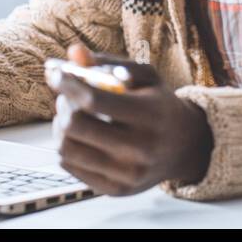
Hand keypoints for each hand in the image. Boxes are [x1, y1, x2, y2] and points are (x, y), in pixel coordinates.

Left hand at [46, 42, 213, 195]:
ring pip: (67, 149)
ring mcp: (127, 174)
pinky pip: (71, 167)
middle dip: (62, 105)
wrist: (187, 147)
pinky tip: (77, 136)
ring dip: (59, 126)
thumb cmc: (160, 105)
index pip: (94, 100)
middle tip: (65, 97)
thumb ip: (109, 62)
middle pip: (76, 125)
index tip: (54, 73)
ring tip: (69, 115)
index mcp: (149, 115)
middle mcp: (140, 149)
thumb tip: (73, 52)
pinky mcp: (116, 190)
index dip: (68, 84)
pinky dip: (66, 147)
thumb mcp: (146, 75)